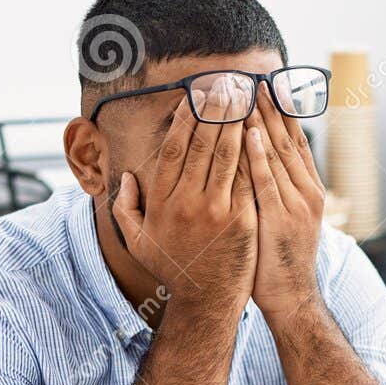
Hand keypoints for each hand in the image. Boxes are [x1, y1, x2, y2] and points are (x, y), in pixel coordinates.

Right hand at [112, 80, 255, 310]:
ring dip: (236, 120)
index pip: (175, 147)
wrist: (207, 301)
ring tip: (245, 96)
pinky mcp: (242, 219)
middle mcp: (187, 201)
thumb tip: (127, 178)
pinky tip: (259, 130)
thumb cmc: (173, 270)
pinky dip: (253, 151)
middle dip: (216, 108)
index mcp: (162, 201)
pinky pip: (247, 177)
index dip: (186, 117)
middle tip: (226, 83)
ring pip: (227, 154)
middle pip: (202, 143)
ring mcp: (216, 210)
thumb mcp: (137, 243)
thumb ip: (125, 208)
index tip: (196, 95)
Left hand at [245, 86, 325, 315]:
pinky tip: (249, 132)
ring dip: (263, 121)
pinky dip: (258, 154)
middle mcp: (307, 191)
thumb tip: (262, 161)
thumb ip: (278, 190)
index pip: (297, 140)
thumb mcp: (286, 219)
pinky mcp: (280, 219)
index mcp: (309, 189)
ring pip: (279, 154)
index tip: (271, 84)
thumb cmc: (280, 260)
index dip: (284, 112)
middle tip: (258, 77)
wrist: (291, 298)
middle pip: (290, 139)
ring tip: (250, 92)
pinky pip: (266, 181)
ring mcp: (296, 205)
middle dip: (273, 107)